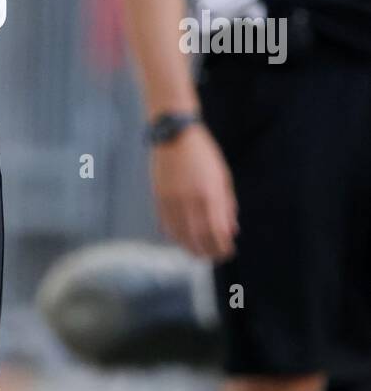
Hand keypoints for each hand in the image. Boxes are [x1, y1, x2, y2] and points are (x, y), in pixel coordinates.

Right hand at [151, 123, 237, 261]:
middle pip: (199, 239)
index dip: (223, 248)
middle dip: (209, 252)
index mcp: (210, 194)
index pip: (218, 233)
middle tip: (215, 257)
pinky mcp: (158, 198)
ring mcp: (172, 200)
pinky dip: (174, 236)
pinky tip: (181, 239)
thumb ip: (227, 205)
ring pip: (181, 235)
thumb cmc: (203, 154)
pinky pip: (165, 225)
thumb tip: (232, 230)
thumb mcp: (222, 177)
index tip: (228, 252)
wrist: (174, 134)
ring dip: (191, 248)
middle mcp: (190, 201)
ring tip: (198, 253)